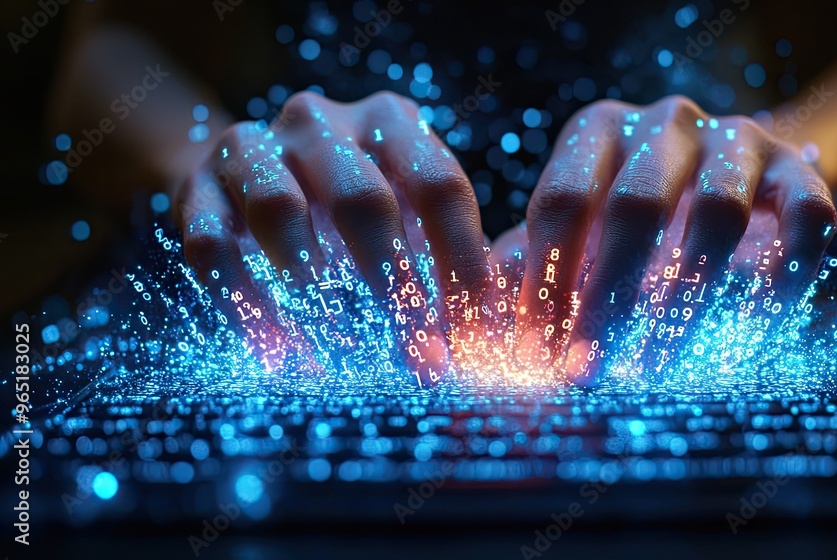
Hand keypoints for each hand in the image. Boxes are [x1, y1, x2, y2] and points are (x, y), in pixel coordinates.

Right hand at [172, 91, 491, 384]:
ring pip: (278, 211)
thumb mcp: (408, 218)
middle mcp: (321, 123)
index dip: (462, 263)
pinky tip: (275, 354)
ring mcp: (252, 147)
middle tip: (420, 362)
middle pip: (363, 201)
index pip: (439, 187)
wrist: (247, 178)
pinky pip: (211, 245)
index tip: (475, 335)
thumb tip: (482, 342)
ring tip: (344, 359)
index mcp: (390, 121)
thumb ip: (443, 264)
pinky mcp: (196, 185)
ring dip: (315, 294)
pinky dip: (244, 303)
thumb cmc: (356, 213)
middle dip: (397, 289)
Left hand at [497, 96, 836, 384]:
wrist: (729, 181)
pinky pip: (805, 221)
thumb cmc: (627, 222)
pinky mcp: (800, 170)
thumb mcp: (575, 236)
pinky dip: (781, 281)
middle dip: (604, 300)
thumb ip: (530, 271)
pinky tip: (749, 338)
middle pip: (635, 206)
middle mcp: (666, 123)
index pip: (562, 202)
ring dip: (684, 300)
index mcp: (598, 131)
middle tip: (585, 373)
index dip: (545, 283)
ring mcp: (738, 140)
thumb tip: (482, 333)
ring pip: (717, 214)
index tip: (533, 355)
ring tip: (654, 368)